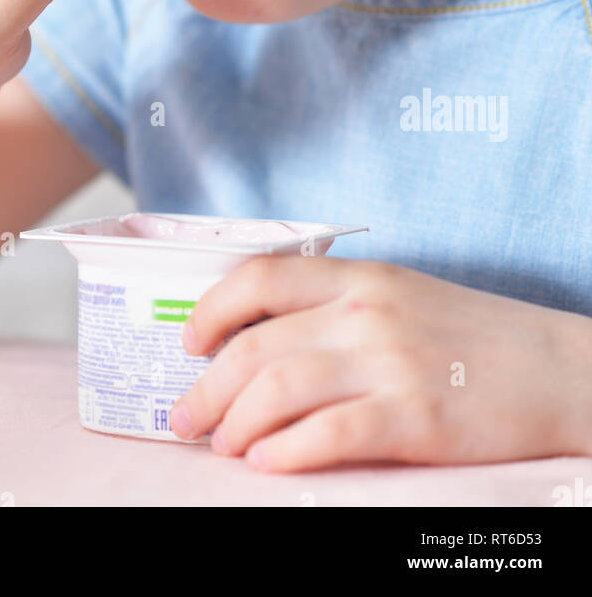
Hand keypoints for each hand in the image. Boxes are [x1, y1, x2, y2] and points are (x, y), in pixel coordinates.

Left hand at [169, 255, 591, 470]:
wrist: (556, 369)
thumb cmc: (473, 337)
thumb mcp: (400, 296)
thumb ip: (336, 308)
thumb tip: (260, 342)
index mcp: (360, 278)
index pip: (259, 276)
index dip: (211, 310)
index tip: (188, 343)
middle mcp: (366, 313)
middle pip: (255, 345)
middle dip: (206, 388)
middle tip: (186, 420)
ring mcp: (389, 364)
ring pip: (278, 390)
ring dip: (236, 425)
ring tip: (224, 447)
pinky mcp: (414, 417)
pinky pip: (328, 434)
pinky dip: (284, 452)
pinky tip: (266, 464)